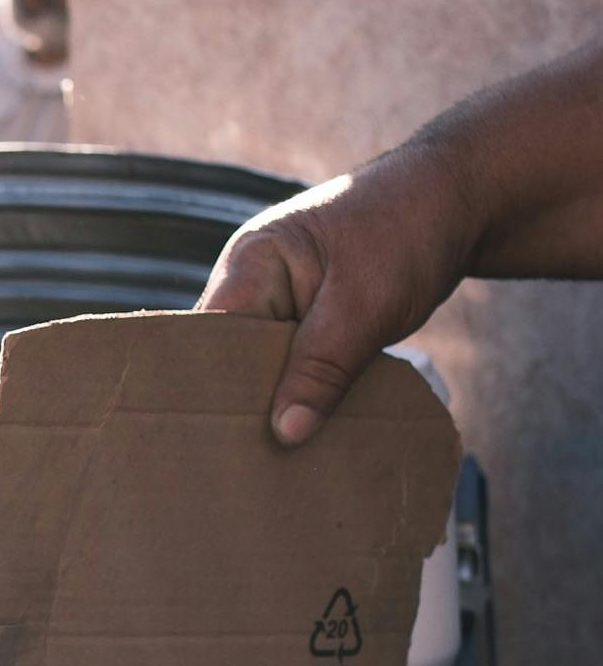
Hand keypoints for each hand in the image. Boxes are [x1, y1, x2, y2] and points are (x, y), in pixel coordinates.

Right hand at [195, 149, 469, 442]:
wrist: (458, 200)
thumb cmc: (409, 230)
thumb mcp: (367, 303)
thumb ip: (323, 367)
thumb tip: (284, 432)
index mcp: (252, 264)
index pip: (207, 338)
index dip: (206, 388)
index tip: (215, 445)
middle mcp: (255, 283)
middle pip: (229, 358)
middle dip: (245, 406)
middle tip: (253, 465)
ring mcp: (283, 300)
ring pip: (265, 366)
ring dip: (281, 403)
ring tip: (283, 458)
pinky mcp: (311, 317)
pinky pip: (296, 363)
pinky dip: (307, 391)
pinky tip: (317, 427)